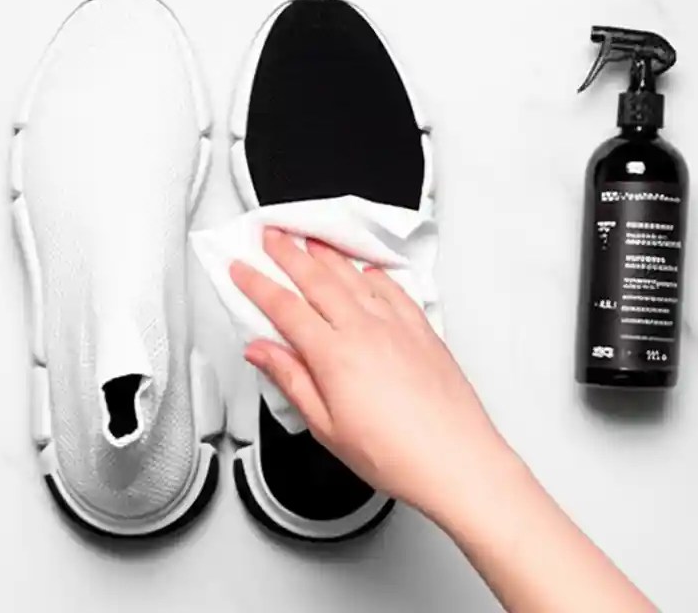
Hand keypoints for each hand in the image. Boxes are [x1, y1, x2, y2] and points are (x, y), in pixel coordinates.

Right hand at [229, 228, 508, 511]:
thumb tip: (260, 351)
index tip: (241, 267)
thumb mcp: (326, 427)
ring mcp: (396, 326)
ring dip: (327, 255)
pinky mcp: (422, 331)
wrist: (456, 461)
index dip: (257, 283)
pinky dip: (373, 275)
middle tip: (270, 235)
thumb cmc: (396, 454)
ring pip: (353, 277)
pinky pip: (393, 289)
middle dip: (288, 253)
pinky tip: (365, 271)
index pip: (284, 307)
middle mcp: (365, 330)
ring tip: (310, 240)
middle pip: (317, 280)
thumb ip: (291, 380)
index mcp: (334, 355)